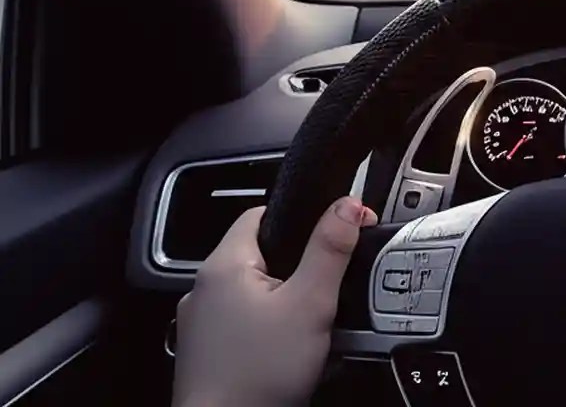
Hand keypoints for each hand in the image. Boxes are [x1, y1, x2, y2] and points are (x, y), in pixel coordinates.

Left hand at [173, 197, 376, 406]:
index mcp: (224, 265)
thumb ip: (329, 250)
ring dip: (285, 305)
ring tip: (313, 330)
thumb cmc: (258, 375)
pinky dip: (270, 333)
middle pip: (262, 258)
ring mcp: (202, 325)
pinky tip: (291, 354)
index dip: (301, 218)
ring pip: (255, 296)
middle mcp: (204, 290)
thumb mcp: (310, 304)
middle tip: (327, 294)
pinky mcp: (207, 353)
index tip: (331, 231)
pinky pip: (246, 327)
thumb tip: (347, 205)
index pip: (260, 214)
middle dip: (300, 272)